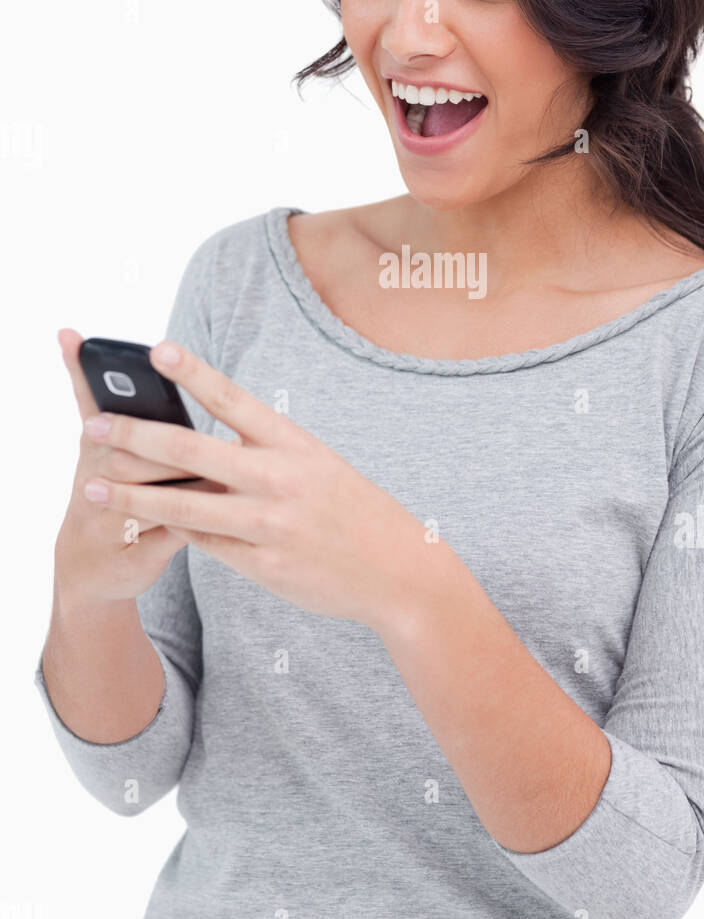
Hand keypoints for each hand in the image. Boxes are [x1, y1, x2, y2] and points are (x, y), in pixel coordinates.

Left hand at [80, 340, 427, 632]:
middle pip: (191, 450)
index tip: (156, 348)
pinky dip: (172, 534)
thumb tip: (196, 447)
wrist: (397, 570)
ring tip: (92, 490)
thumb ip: (260, 453)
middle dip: (134, 436)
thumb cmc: (350, 509)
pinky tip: (141, 526)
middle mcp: (279, 479)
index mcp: (293, 443)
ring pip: (183, 506)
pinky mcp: (263, 566)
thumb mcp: (315, 465)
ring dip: (131, 497)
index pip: (234, 398)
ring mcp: (269, 525)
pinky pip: (204, 546)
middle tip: (91, 425)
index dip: (193, 372)